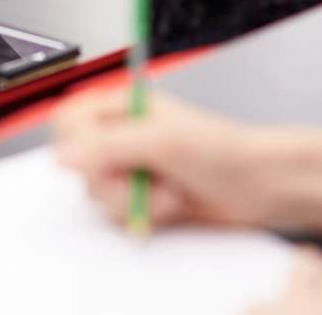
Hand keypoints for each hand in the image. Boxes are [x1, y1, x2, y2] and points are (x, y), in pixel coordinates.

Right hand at [53, 89, 286, 230]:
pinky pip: (119, 213)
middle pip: (81, 164)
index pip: (69, 121)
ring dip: (134, 201)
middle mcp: (123, 135)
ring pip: (99, 193)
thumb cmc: (223, 149)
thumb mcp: (161, 141)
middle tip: (145, 177)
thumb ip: (107, 147)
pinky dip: (144, 215)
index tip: (103, 157)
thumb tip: (62, 156)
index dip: (77, 144)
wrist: (260, 187)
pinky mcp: (143, 196)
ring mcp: (133, 167)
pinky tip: (171, 205)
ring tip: (168, 192)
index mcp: (123, 107)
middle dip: (115, 181)